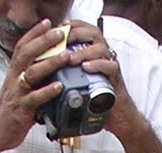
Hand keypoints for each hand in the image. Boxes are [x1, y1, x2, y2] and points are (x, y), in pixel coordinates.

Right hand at [0, 19, 73, 150]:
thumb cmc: (11, 113)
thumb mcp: (21, 91)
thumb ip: (34, 81)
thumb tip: (52, 73)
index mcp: (14, 73)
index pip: (22, 47)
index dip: (34, 33)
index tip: (47, 22)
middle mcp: (14, 80)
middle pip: (26, 54)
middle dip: (43, 41)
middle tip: (60, 33)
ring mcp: (17, 94)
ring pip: (32, 73)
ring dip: (50, 63)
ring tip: (65, 56)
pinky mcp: (21, 110)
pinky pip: (34, 98)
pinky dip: (47, 91)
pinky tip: (59, 87)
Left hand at [68, 22, 139, 138]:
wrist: (117, 119)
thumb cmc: (96, 101)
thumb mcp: (79, 83)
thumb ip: (66, 73)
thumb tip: (44, 71)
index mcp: (95, 54)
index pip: (86, 30)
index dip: (74, 25)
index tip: (61, 26)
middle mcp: (104, 57)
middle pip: (94, 33)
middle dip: (77, 33)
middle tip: (63, 40)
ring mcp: (111, 68)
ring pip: (101, 49)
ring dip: (84, 51)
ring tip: (70, 59)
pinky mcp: (116, 80)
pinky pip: (110, 67)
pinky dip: (97, 65)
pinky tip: (86, 68)